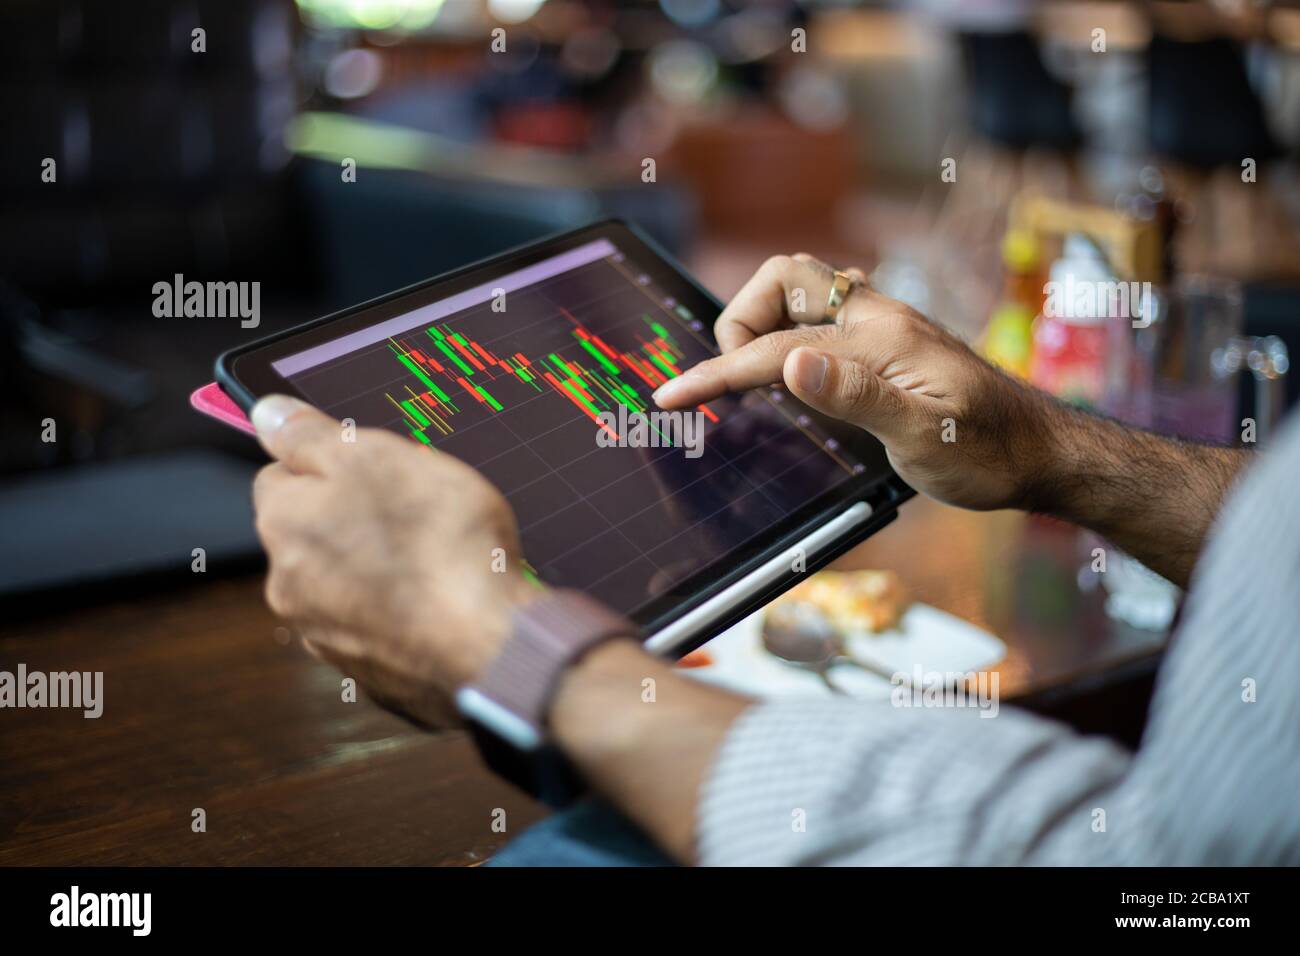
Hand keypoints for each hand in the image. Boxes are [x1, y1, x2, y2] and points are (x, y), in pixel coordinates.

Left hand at [250, 395, 536, 725]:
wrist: (491, 646)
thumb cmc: (440, 542)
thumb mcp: (377, 457)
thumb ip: (312, 435)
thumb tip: (266, 412)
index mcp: (284, 525)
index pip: (280, 476)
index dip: (330, 465)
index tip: (375, 467)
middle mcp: (288, 588)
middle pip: (315, 534)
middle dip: (355, 520)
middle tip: (418, 510)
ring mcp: (328, 639)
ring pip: (346, 584)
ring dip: (380, 570)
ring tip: (439, 559)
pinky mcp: (372, 676)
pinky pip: (382, 630)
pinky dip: (405, 615)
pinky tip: (444, 603)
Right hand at [653, 254, 1053, 511]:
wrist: (1040, 453)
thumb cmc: (988, 450)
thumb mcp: (925, 434)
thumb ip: (857, 395)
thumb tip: (791, 361)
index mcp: (878, 334)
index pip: (774, 345)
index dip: (717, 371)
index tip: (671, 397)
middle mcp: (876, 318)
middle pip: (784, 278)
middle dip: (741, 319)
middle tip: (734, 380)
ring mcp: (881, 329)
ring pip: (800, 293)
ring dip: (763, 323)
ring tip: (749, 378)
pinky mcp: (884, 348)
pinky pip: (819, 319)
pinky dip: (786, 336)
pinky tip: (789, 374)